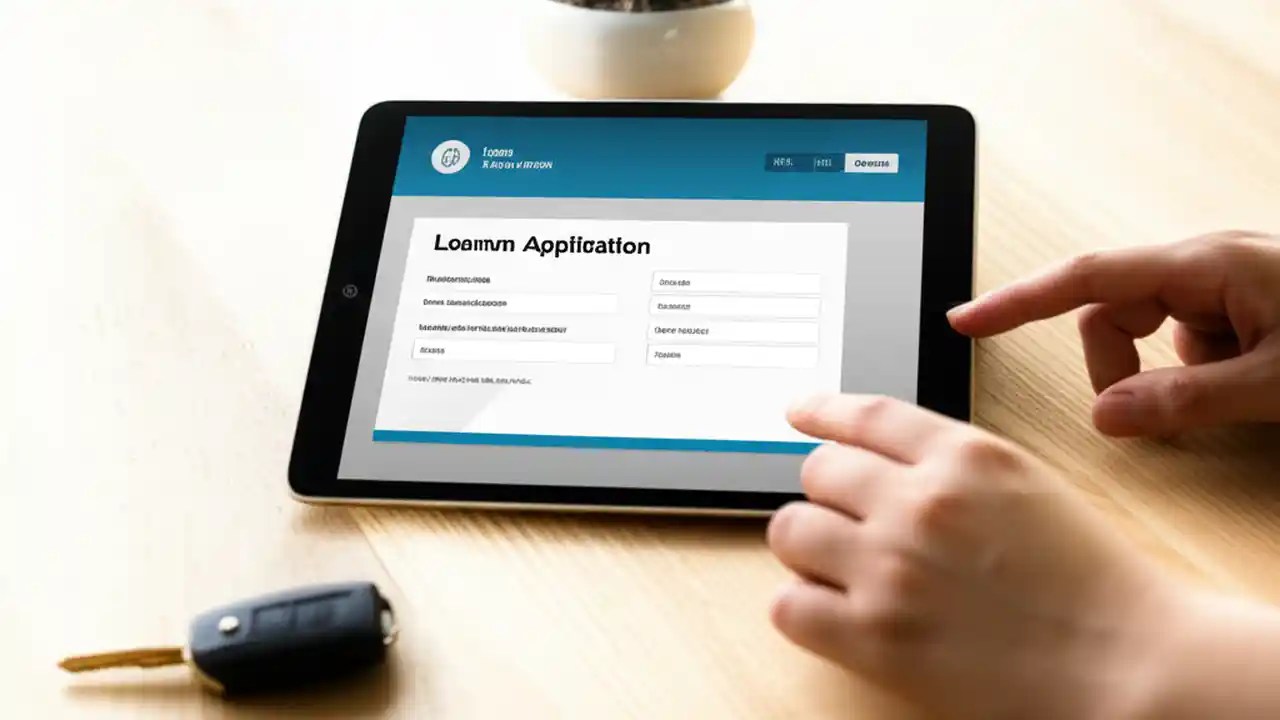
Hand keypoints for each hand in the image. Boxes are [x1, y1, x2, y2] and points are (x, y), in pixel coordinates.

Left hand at [768, 394, 1184, 719]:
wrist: (1130, 666)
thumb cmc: (1095, 588)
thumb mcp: (1030, 488)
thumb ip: (956, 466)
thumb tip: (880, 461)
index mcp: (967, 458)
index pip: (866, 416)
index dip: (823, 411)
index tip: (798, 412)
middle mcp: (921, 502)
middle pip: (819, 471)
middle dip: (829, 495)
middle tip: (849, 524)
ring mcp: (891, 567)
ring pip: (792, 529)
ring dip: (809, 548)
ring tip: (842, 572)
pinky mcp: (875, 636)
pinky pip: (788, 604)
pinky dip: (803, 608)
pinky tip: (836, 616)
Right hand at [948, 231, 1279, 435]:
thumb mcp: (1279, 382)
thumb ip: (1191, 400)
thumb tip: (1105, 415)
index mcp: (1207, 264)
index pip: (1087, 278)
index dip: (1020, 300)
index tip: (967, 320)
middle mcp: (1205, 264)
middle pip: (1109, 314)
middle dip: (1116, 369)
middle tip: (1159, 417)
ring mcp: (1220, 283)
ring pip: (1141, 330)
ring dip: (1159, 373)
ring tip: (1229, 393)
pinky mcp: (1234, 303)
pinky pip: (1179, 340)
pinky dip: (1192, 371)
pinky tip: (1247, 381)